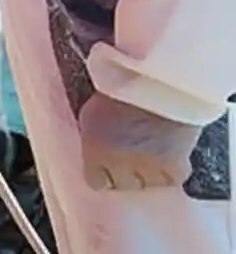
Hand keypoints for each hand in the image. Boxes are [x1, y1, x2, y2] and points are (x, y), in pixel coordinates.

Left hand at [78, 92, 202, 190]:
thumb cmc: (120, 90)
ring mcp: (148, 169)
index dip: (104, 172)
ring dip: (151, 171)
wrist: (159, 81)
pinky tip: (170, 152)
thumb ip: (93, 140)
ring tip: (154, 149)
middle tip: (134, 152)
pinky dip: (173, 169)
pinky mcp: (175, 169)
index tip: (109, 163)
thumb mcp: (91, 114)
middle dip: (127, 171)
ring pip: (149, 184)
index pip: (96, 182)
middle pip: (123, 184)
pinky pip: (172, 179)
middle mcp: (118, 165)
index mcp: (94, 151)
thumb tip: (97, 156)